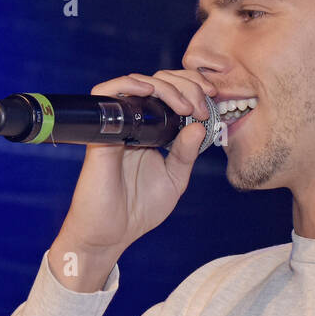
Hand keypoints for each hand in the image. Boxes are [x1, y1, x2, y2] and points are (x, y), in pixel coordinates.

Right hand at [50, 70, 216, 284]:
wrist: (110, 234)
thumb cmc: (139, 210)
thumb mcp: (174, 180)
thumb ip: (187, 153)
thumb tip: (200, 125)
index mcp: (153, 131)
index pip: (172, 93)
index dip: (193, 87)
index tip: (213, 97)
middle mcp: (135, 123)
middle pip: (159, 81)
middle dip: (187, 84)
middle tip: (202, 105)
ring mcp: (117, 125)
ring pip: (139, 83)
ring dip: (167, 86)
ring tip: (186, 105)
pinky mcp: (101, 133)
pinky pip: (107, 95)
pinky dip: (128, 85)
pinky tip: (149, 91)